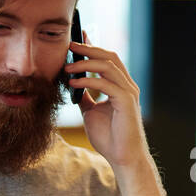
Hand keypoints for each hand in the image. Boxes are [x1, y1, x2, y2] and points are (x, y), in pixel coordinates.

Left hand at [64, 30, 147, 169]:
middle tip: (68, 45)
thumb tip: (72, 83)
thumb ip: (85, 96)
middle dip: (88, 48)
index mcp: (121, 86)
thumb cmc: (109, 137)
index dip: (92, 46)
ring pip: (108, 66)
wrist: (122, 158)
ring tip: (67, 66)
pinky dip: (88, 80)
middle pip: (109, 56)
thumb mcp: (91, 112)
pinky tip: (73, 82)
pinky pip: (106, 84)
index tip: (75, 37)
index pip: (107, 59)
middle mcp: (127, 86)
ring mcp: (128, 93)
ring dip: (85, 63)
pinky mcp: (126, 102)